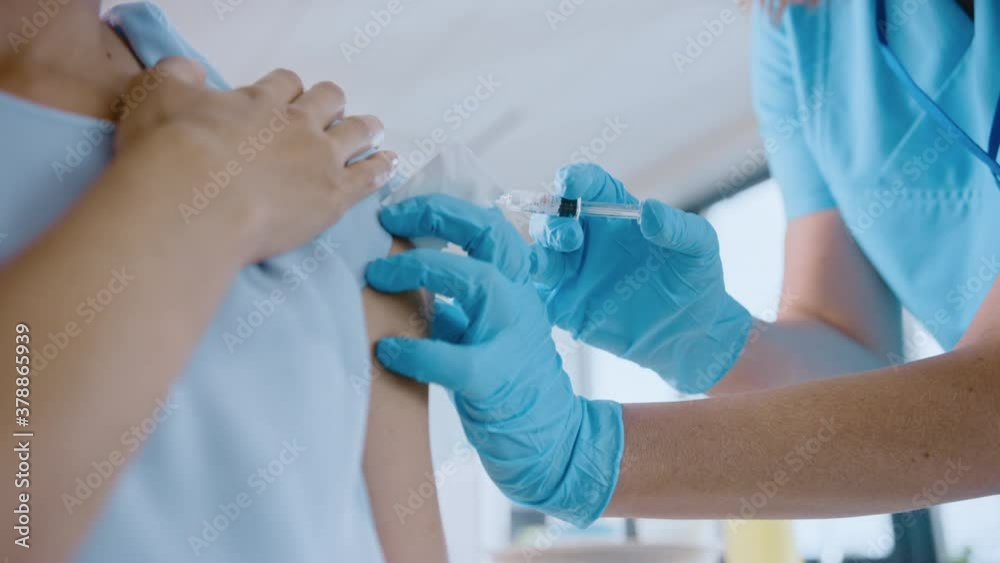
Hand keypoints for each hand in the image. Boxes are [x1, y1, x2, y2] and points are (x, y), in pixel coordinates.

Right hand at [114, 58, 397, 262]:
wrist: (195, 202)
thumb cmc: (168, 150)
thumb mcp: (156, 94)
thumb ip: (177, 75)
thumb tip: (191, 71)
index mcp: (259, 100)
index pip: (284, 83)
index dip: (287, 89)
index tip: (287, 96)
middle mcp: (296, 124)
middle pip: (327, 101)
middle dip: (330, 102)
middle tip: (332, 108)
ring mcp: (320, 159)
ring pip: (355, 133)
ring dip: (365, 127)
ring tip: (373, 127)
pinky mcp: (334, 196)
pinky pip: (369, 176)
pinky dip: (381, 167)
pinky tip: (389, 163)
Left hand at [366, 195, 622, 526]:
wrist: (552, 439)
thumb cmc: (507, 384)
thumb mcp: (482, 331)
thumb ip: (451, 304)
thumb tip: (395, 278)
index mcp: (514, 287)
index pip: (488, 228)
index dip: (444, 209)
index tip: (399, 209)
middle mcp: (518, 301)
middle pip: (489, 235)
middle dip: (435, 216)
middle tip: (388, 219)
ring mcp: (512, 336)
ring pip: (477, 280)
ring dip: (421, 268)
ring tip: (376, 275)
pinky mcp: (496, 380)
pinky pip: (455, 358)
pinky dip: (416, 351)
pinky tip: (387, 351)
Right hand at [531, 163, 750, 392]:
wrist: (690, 334)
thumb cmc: (695, 281)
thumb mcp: (699, 248)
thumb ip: (679, 228)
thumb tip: (649, 211)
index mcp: (614, 212)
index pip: (585, 184)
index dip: (573, 178)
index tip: (568, 183)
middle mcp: (586, 238)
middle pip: (550, 216)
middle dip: (552, 220)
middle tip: (569, 238)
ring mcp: (571, 272)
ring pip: (536, 252)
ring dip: (536, 253)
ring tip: (550, 264)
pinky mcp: (563, 305)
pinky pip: (533, 293)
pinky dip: (524, 289)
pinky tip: (529, 290)